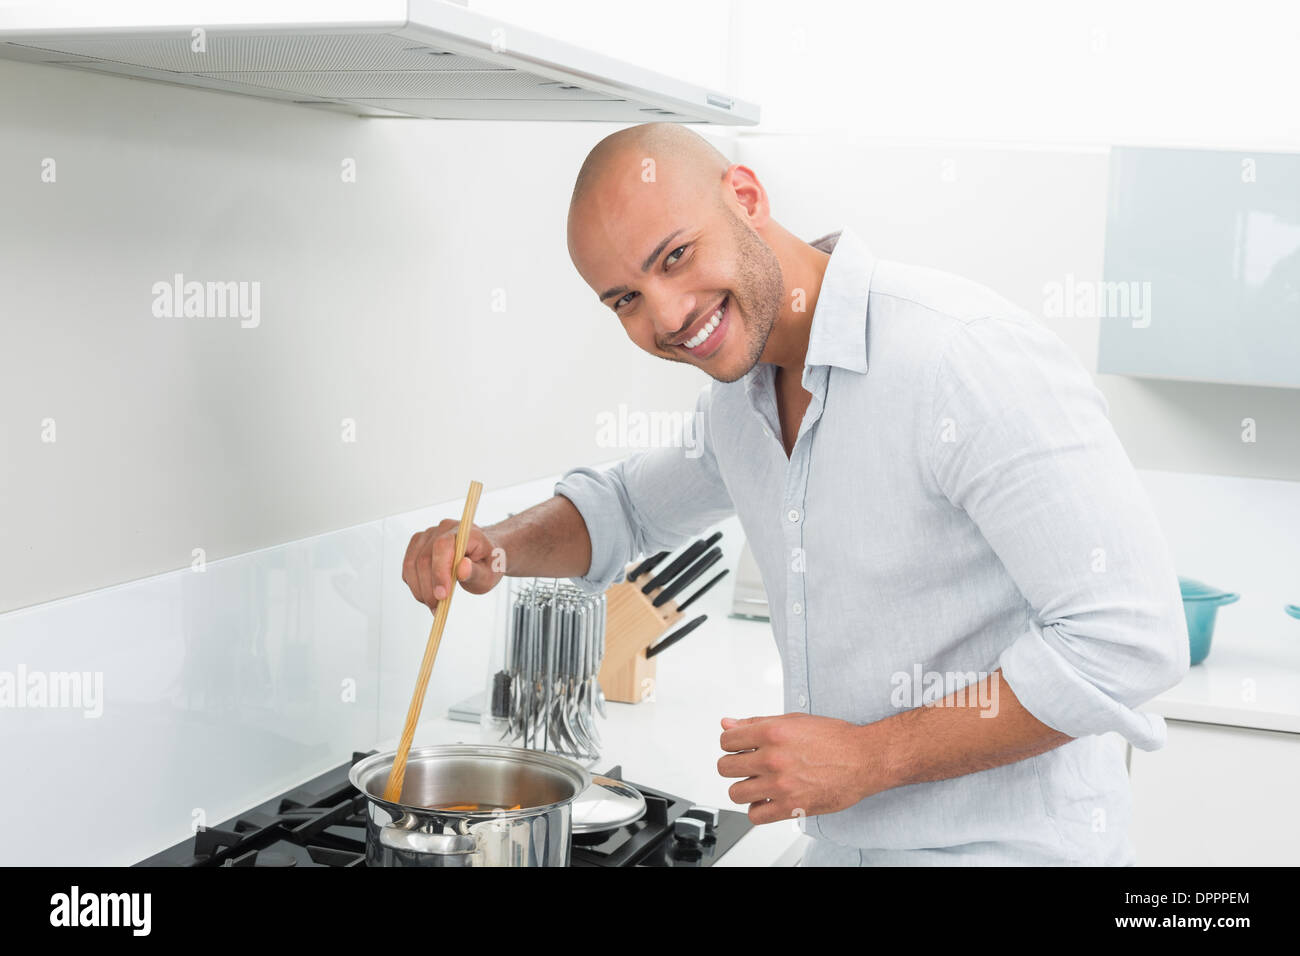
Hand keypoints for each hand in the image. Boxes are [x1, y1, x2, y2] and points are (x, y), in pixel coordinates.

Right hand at [402, 519, 503, 612]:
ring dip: (419, 589)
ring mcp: (428, 535)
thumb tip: (462, 569)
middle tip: (437, 607)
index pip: (443, 546)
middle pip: (424, 558)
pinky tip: (427, 594)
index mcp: (465, 531)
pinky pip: (408, 567)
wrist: (484, 556)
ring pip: (412, 563)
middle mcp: (444, 529)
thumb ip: (476, 572)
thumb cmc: (487, 564)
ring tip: (433, 604)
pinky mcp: (418, 545)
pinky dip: (415, 585)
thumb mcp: (490, 573)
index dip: (439, 571)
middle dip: (428, 587)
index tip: (442, 595)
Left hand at [717, 713, 888, 824]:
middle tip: (746, 766)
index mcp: (771, 732)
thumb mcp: (793, 720)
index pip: (726, 740)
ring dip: (743, 788)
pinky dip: (757, 809)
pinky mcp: (791, 807)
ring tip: (756, 783)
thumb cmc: (834, 738)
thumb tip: (728, 724)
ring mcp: (780, 784)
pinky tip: (766, 800)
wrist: (864, 759)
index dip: (730, 744)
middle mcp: (773, 758)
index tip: (738, 748)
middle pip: (726, 767)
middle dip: (733, 765)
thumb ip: (756, 723)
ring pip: (735, 793)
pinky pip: (755, 815)